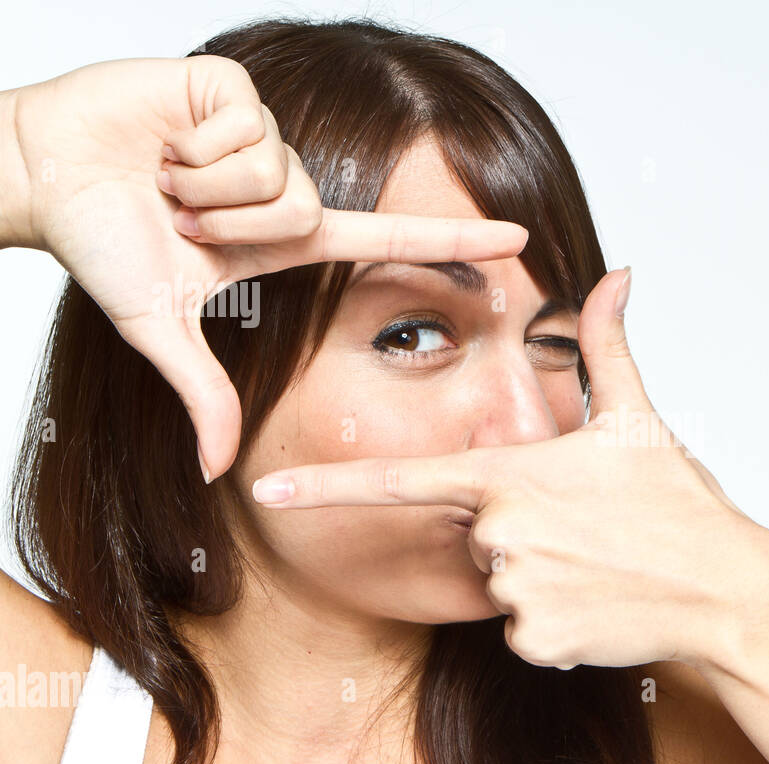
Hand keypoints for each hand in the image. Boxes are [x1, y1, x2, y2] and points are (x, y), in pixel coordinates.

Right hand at [4, 56, 527, 479]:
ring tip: (165, 178)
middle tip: (179, 217)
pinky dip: (189, 144)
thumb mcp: (162, 327)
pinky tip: (162, 139)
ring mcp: (265, 136)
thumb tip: (216, 468)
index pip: (391, 237)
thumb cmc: (103, 244)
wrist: (43, 173)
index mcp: (288, 239)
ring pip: (276, 170)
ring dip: (204, 185)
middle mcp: (289, 186)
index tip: (518, 240)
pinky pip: (241, 125)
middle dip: (229, 224)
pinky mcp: (232, 87)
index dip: (455, 238)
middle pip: (311, 211)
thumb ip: (204, 392)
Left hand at [247, 267, 768, 670]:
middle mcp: (501, 531)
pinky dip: (554, 620)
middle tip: (587, 526)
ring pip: (500, 582)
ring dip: (540, 575)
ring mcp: (516, 589)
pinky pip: (522, 628)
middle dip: (519, 530)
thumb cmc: (681, 502)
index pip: (400, 480)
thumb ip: (607, 345)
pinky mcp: (536, 639)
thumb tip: (618, 276)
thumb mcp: (639, 419)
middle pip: (476, 532)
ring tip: (600, 564)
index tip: (266, 488)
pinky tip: (599, 602)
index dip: (326, 486)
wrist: (726, 588)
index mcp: (512, 473)